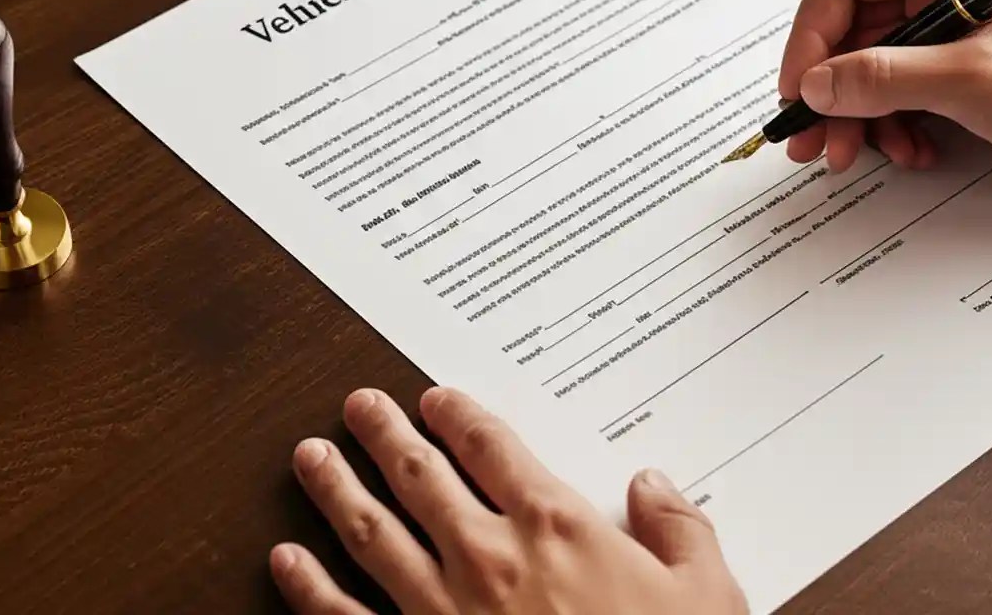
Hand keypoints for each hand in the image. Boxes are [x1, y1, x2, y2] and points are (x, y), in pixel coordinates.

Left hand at [269, 387, 747, 614]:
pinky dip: (308, 586)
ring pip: (372, 531)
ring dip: (337, 489)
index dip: (458, 414)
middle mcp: (489, 557)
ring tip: (311, 456)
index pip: (493, 448)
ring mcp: (442, 609)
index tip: (436, 398)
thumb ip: (679, 529)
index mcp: (556, 528)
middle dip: (384, 434)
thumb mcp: (706, 594)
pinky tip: (285, 559)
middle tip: (360, 406)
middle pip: (421, 476)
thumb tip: (653, 483)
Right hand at [778, 0, 991, 215]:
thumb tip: (816, 85)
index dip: (812, 33)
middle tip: (810, 138)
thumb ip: (884, 78)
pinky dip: (885, 129)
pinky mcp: (946, 73)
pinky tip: (907, 151)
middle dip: (829, 89)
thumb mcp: (971, 82)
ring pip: (860, 70)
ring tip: (853, 154)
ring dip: (853, 117)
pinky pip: (887, 96)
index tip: (800, 89)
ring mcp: (941, 32)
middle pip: (845, 30)